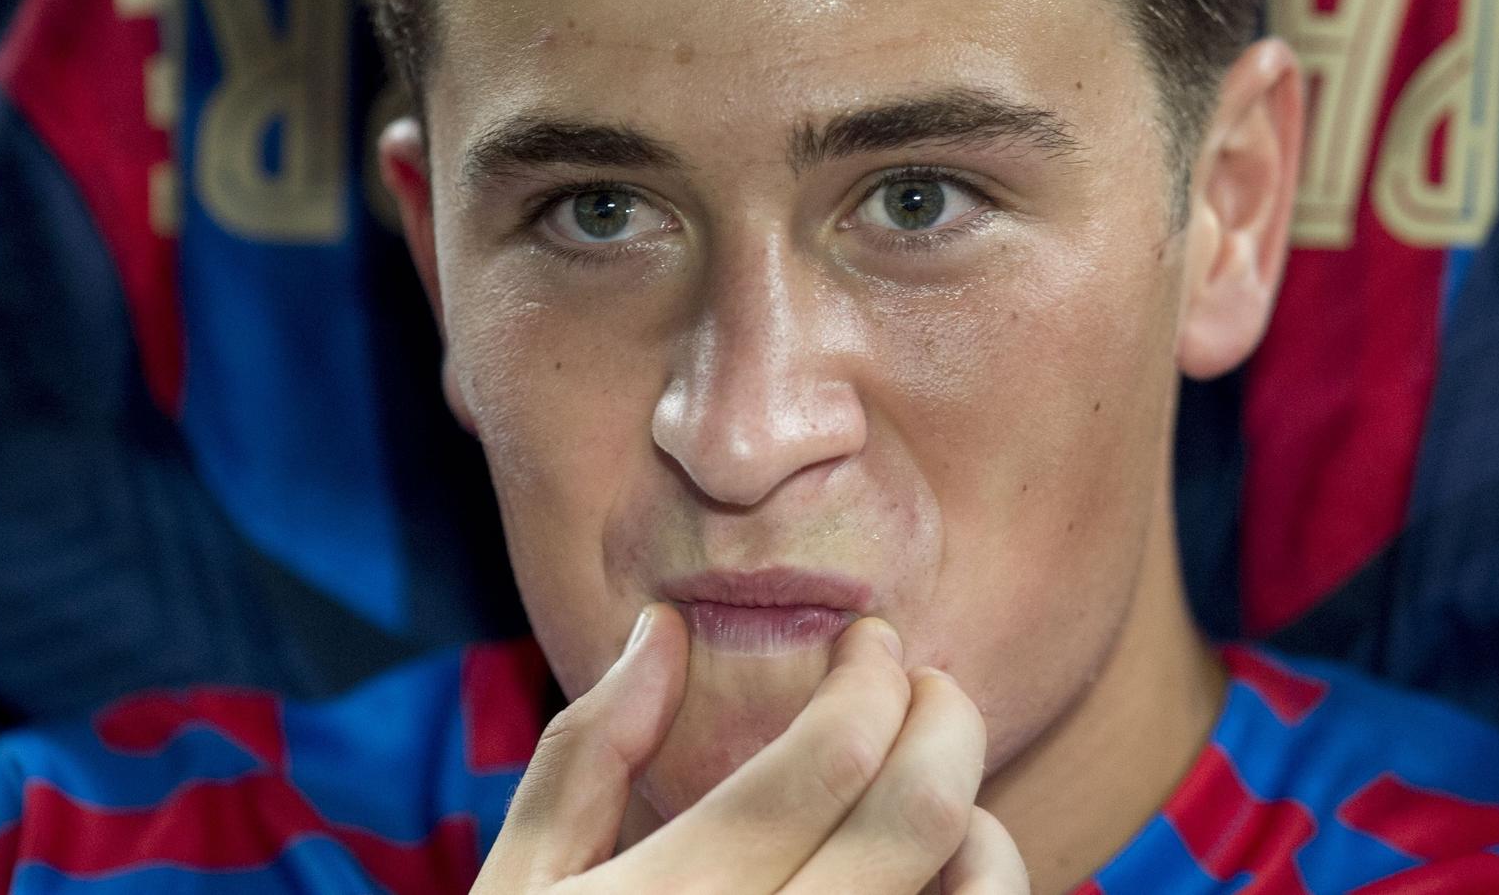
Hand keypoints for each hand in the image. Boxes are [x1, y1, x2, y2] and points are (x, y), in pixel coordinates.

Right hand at [472, 604, 1029, 893]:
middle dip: (946, 717)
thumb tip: (662, 630)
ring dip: (978, 822)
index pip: (827, 761)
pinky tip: (936, 885)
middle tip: (925, 684)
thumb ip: (586, 756)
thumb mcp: (520, 893)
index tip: (869, 642)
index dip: (871, 676)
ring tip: (937, 795)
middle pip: (919, 814)